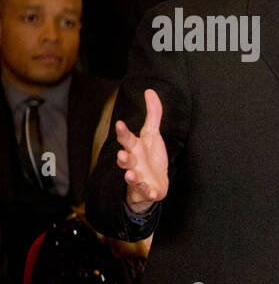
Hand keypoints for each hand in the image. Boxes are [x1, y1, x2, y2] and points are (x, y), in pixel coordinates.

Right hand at [115, 89, 168, 213]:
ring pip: (132, 177)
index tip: (120, 124)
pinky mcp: (147, 190)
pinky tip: (152, 192)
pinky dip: (148, 192)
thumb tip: (150, 91)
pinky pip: (146, 192)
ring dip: (131, 176)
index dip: (123, 132)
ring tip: (130, 175)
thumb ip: (152, 114)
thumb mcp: (152, 134)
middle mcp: (134, 163)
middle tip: (122, 154)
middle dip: (123, 158)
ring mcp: (139, 178)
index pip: (126, 138)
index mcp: (134, 148)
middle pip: (125, 160)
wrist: (151, 183)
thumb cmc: (149, 156)